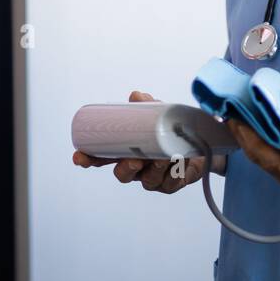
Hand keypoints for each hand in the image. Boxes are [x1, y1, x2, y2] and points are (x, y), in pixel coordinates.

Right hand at [72, 90, 215, 193]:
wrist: (200, 145)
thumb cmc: (171, 130)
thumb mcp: (158, 114)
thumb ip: (147, 105)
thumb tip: (136, 96)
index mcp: (126, 151)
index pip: (102, 158)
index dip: (88, 159)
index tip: (79, 157)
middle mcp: (137, 168)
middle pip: (123, 175)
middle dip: (126, 169)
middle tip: (133, 160)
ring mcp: (154, 178)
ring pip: (149, 180)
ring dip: (155, 169)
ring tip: (164, 158)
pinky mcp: (172, 184)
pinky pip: (171, 182)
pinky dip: (175, 172)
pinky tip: (180, 162)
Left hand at [225, 90, 279, 192]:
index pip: (264, 154)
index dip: (247, 135)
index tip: (236, 117)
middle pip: (258, 156)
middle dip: (243, 134)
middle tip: (231, 111)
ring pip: (261, 158)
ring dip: (249, 137)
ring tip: (240, 115)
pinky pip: (268, 157)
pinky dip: (259, 141)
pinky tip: (255, 126)